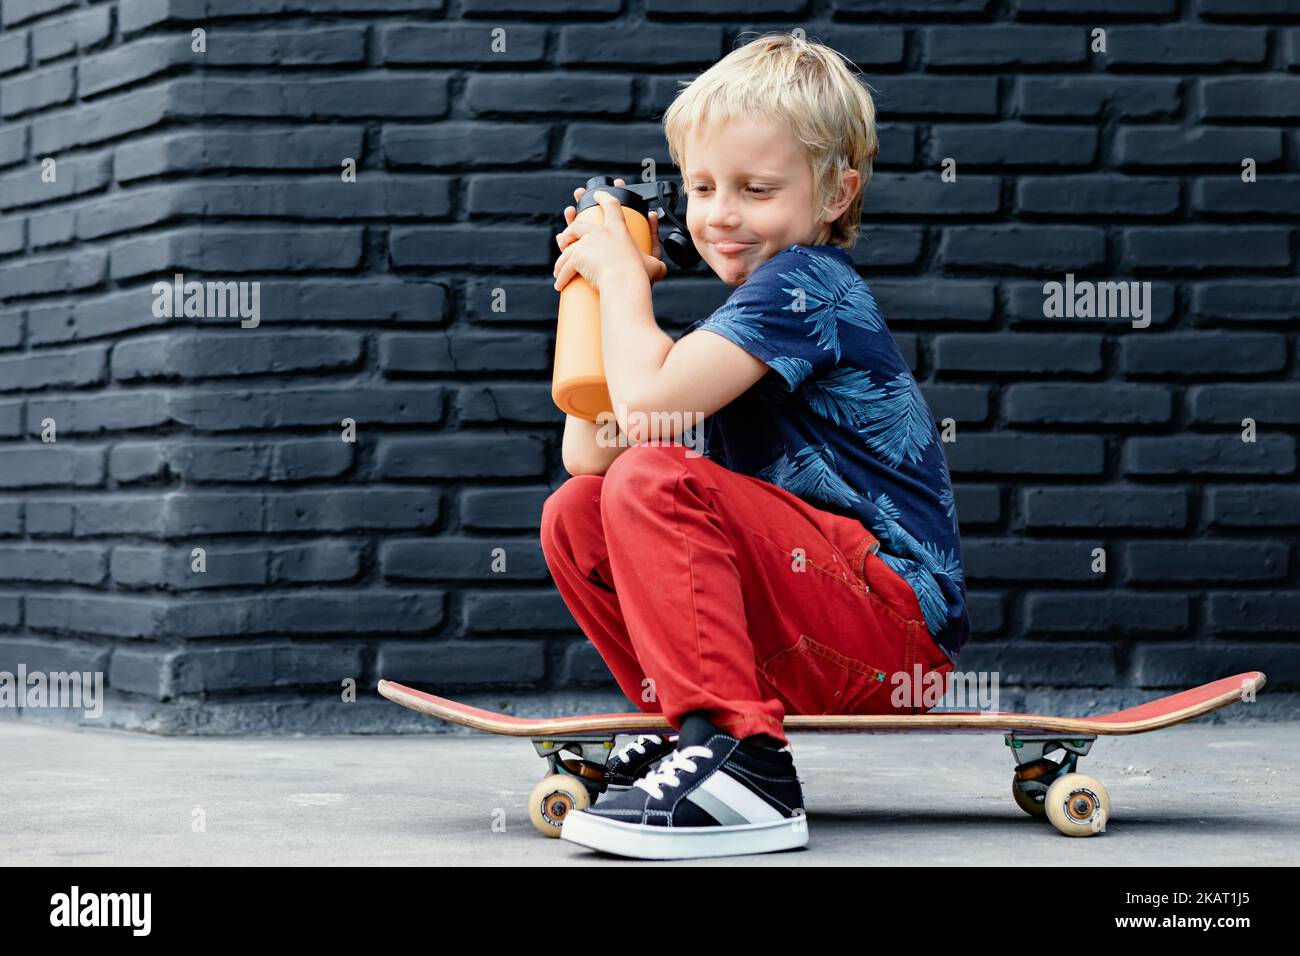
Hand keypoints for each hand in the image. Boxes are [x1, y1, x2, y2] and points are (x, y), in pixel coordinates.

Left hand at [554, 178, 668, 293]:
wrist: (624, 284)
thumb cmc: (640, 276)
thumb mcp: (653, 265)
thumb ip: (656, 261)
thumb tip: (660, 258)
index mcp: (618, 229)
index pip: (611, 205)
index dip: (603, 196)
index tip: (596, 193)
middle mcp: (600, 232)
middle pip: (578, 225)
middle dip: (570, 226)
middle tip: (564, 234)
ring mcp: (586, 243)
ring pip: (566, 245)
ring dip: (561, 254)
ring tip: (559, 266)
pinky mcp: (576, 257)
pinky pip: (565, 266)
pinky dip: (562, 275)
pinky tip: (560, 282)